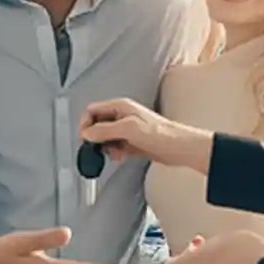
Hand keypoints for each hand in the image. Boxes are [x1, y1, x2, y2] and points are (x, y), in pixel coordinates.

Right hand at [79, 98, 214, 172]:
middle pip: (97, 124)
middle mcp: (122, 116)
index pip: (93, 110)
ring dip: (105, 146)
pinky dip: (114, 153)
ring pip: (106, 137)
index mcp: (120, 107)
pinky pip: (116, 147)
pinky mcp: (132, 143)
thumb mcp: (127, 129)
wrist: (177, 147)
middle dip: (94, 137)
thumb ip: (105, 130)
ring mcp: (127, 130)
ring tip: (111, 152)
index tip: (85, 137)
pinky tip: (120, 156)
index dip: (86, 123)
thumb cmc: (160, 133)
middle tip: (95, 147)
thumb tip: (87, 133)